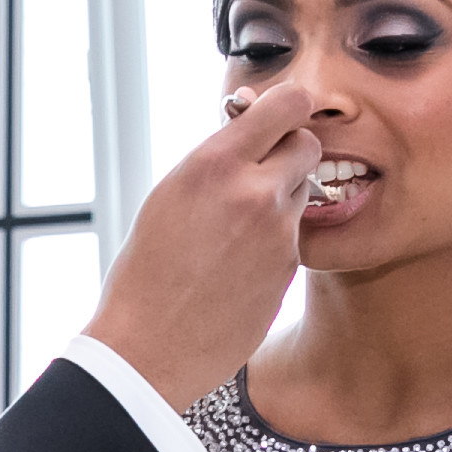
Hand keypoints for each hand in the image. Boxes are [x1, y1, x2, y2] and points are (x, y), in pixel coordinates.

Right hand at [83, 87, 319, 407]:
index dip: (289, 107)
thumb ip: (216, 159)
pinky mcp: (288, 271)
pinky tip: (237, 263)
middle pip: (307, 145)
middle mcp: (255, 193)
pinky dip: (274, 240)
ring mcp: (278, 235)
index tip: (280, 115)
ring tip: (236, 228)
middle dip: (289, 151)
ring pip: (302, 192)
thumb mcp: (169, 195)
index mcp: (216, 164)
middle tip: (261, 169)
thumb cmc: (145, 271)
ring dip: (281, 198)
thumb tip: (250, 127)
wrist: (148, 348)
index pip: (289, 104)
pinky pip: (293, 236)